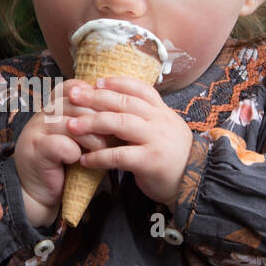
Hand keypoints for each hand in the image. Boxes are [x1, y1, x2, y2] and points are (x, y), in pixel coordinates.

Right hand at [13, 79, 108, 227]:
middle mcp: (42, 115)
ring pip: (68, 123)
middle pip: (74, 104)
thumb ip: (89, 123)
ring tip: (104, 148)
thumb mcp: (78, 139)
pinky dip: (75, 152)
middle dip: (99, 117)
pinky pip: (59, 144)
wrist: (40, 192)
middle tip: (117, 132)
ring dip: (91, 136)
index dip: (94, 96)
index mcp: (52, 108)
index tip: (113, 111)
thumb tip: (121, 111)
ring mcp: (36, 132)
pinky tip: (81, 160)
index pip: (72, 88)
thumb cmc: (63, 164)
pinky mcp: (35, 151)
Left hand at [62, 75, 192, 207]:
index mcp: (162, 111)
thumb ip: (146, 117)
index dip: (116, 83)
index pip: (139, 88)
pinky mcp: (150, 162)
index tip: (96, 82)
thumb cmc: (172, 156)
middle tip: (72, 96)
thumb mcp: (164, 129)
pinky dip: (99, 156)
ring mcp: (156, 140)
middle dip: (95, 98)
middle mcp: (160, 121)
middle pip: (124, 102)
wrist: (194, 183)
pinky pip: (120, 156)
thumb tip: (116, 104)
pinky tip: (84, 159)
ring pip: (120, 123)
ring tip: (71, 126)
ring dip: (93, 123)